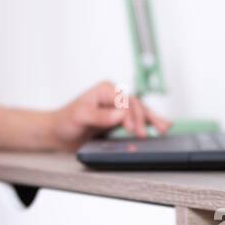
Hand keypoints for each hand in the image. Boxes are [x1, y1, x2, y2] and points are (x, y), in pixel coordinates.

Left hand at [45, 81, 169, 151]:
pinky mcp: (119, 120)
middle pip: (136, 105)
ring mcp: (118, 108)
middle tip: (149, 134)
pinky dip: (148, 123)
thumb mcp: (80, 116)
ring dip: (152, 119)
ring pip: (140, 111)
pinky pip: (137, 120)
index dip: (131, 117)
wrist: (59, 133)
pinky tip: (160, 127)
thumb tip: (120, 115)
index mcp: (106, 90)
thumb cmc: (66, 121)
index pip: (125, 102)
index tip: (133, 131)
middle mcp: (114, 96)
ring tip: (165, 128)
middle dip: (144, 119)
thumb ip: (99, 116)